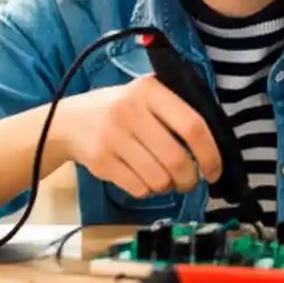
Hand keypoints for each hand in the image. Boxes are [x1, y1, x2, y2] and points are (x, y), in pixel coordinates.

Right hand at [51, 75, 222, 198]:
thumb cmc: (118, 109)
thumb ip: (174, 109)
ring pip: (158, 179)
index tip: (214, 170)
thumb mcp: (143, 96)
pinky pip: (138, 188)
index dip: (210, 153)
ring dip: (168, 186)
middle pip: (176, 159)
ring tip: (164, 179)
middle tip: (189, 182)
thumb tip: (214, 144)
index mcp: (149, 91)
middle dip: (189, 179)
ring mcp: (113, 137)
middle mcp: (130, 111)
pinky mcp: (101, 161)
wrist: (69, 121)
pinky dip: (147, 191)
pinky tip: (142, 179)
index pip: (192, 126)